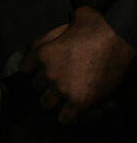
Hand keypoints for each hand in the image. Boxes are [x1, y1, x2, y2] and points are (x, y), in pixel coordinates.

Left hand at [22, 7, 132, 123]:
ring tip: (60, 100)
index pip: (24, 68)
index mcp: (43, 53)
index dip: (33, 69)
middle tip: (55, 84)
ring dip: (52, 102)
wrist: (118, 39)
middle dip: (45, 84)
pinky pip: (64, 118)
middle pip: (36, 86)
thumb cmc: (95, 26)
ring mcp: (63, 88)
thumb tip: (38, 43)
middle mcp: (49, 72)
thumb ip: (51, 34)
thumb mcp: (60, 25)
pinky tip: (70, 113)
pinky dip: (66, 117)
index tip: (40, 70)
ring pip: (46, 103)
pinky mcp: (79, 101)